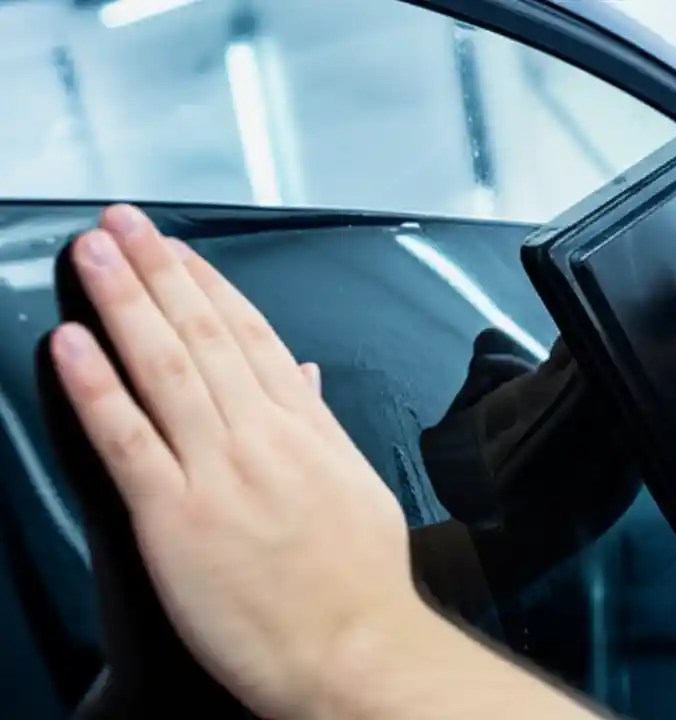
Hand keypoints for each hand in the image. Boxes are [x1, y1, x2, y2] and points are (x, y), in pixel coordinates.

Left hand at [49, 206, 429, 718]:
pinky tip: (72, 346)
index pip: (252, 337)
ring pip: (165, 370)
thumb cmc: (360, 582)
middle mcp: (264, 437)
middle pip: (203, 337)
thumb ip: (321, 425)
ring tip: (94, 255)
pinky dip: (98, 387)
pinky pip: (129, 440)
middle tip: (123, 223)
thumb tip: (304, 375)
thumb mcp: (353, 487)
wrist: (358, 650)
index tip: (177, 250)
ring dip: (125, 304)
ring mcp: (220, 474)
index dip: (208, 286)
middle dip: (159, 272)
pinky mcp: (178, 518)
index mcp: (308, 428)